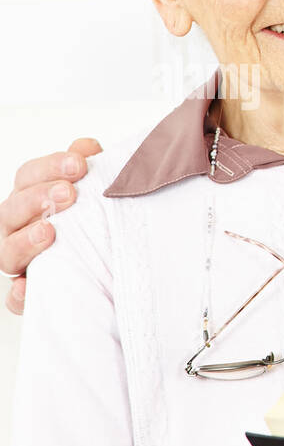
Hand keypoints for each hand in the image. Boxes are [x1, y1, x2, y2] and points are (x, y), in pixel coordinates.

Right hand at [1, 138, 100, 313]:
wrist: (112, 273)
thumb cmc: (92, 223)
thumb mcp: (94, 194)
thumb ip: (87, 169)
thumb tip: (86, 146)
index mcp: (30, 199)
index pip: (27, 176)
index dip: (49, 167)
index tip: (80, 163)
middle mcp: (17, 228)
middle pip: (11, 210)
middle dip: (38, 198)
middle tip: (69, 193)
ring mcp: (19, 262)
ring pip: (6, 252)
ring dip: (26, 240)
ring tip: (50, 231)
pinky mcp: (29, 296)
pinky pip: (15, 299)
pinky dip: (20, 294)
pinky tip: (28, 287)